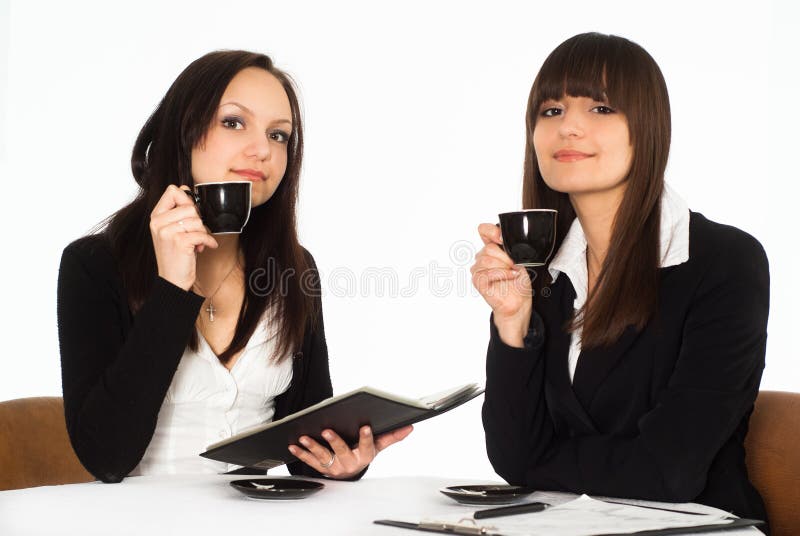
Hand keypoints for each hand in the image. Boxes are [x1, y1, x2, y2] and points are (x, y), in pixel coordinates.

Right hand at [150, 185, 217, 289]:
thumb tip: (186, 188)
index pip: (172, 191)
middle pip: (189, 206)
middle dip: (198, 221)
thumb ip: (177, 211)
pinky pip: (202, 234)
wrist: (172, 280)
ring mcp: (167, 232)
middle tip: (195, 232)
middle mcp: (158, 222)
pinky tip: (205, 247)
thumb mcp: (172, 230)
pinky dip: (208, 241)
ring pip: (197, 220)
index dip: (186, 199)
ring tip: (197, 243)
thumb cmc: (176, 255)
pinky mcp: (179, 242)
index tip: (190, 213)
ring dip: (202, 233)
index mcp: (156, 217)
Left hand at [288, 425, 412, 478]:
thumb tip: (410, 427)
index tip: (366, 427)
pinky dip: (301, 453)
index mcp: (364, 456)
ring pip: (323, 457)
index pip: (367, 447)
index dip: (366, 438)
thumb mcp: (378, 446)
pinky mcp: (321, 467)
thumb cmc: (363, 453)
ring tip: (304, 437)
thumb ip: (391, 436)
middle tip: (328, 430)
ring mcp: (334, 466)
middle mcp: (349, 462)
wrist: (350, 472)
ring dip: (313, 447)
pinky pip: (310, 461)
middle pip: (342, 451)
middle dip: (334, 441)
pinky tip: (293, 445)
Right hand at [470, 223, 532, 346]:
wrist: (519, 301)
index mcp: (491, 248)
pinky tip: (508, 278)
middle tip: (513, 266)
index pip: (484, 230)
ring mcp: (478, 270)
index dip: (491, 231)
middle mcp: (482, 257)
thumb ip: (510, 246)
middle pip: (488, 248)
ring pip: (487, 260)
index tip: (501, 238)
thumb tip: (504, 237)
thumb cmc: (518, 282)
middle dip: (505, 257)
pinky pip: (487, 273)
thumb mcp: (519, 259)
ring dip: (504, 268)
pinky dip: (501, 275)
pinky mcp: (477, 281)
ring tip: (511, 274)